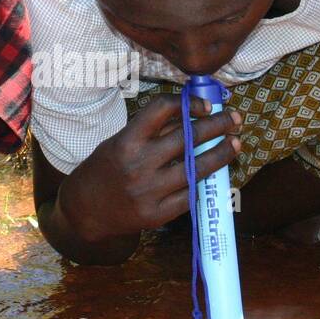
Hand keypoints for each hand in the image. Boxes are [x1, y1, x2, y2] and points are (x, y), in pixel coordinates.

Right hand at [58, 94, 240, 243]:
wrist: (84, 211)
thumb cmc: (104, 170)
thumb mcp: (120, 142)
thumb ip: (153, 131)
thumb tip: (192, 113)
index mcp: (126, 142)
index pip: (162, 110)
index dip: (188, 103)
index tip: (206, 105)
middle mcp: (138, 165)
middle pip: (187, 137)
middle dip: (217, 125)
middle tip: (234, 119)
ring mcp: (148, 192)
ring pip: (197, 168)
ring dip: (221, 153)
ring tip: (235, 144)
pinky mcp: (156, 215)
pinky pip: (189, 194)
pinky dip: (204, 181)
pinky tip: (216, 173)